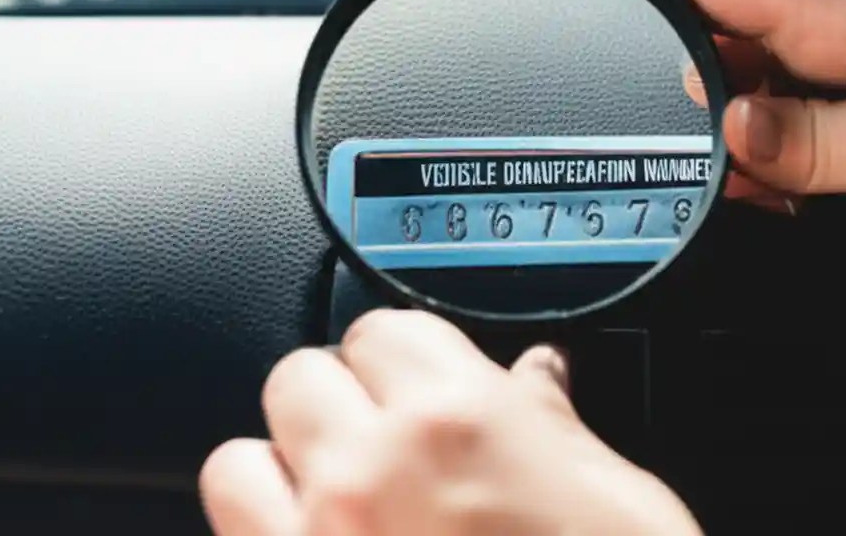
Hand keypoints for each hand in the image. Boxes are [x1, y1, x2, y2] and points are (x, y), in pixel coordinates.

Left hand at [199, 309, 701, 535]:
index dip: (403, 357)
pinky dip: (259, 529)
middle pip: (300, 378)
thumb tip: (540, 377)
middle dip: (337, 404)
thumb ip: (557, 425)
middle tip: (382, 442)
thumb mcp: (617, 500)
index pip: (382, 330)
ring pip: (241, 457)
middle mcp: (374, 469)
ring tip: (334, 501)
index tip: (419, 382)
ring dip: (283, 472)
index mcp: (461, 420)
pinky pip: (228, 529)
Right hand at [658, 0, 845, 231]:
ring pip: (748, 85)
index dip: (642, 20)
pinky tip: (793, 193)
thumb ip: (808, 144)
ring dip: (736, 139)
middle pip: (711, 41)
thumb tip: (725, 135)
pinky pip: (792, 114)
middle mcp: (833, 18)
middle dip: (686, 104)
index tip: (609, 81)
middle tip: (703, 169)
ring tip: (764, 191)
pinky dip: (777, 155)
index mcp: (834, 4)